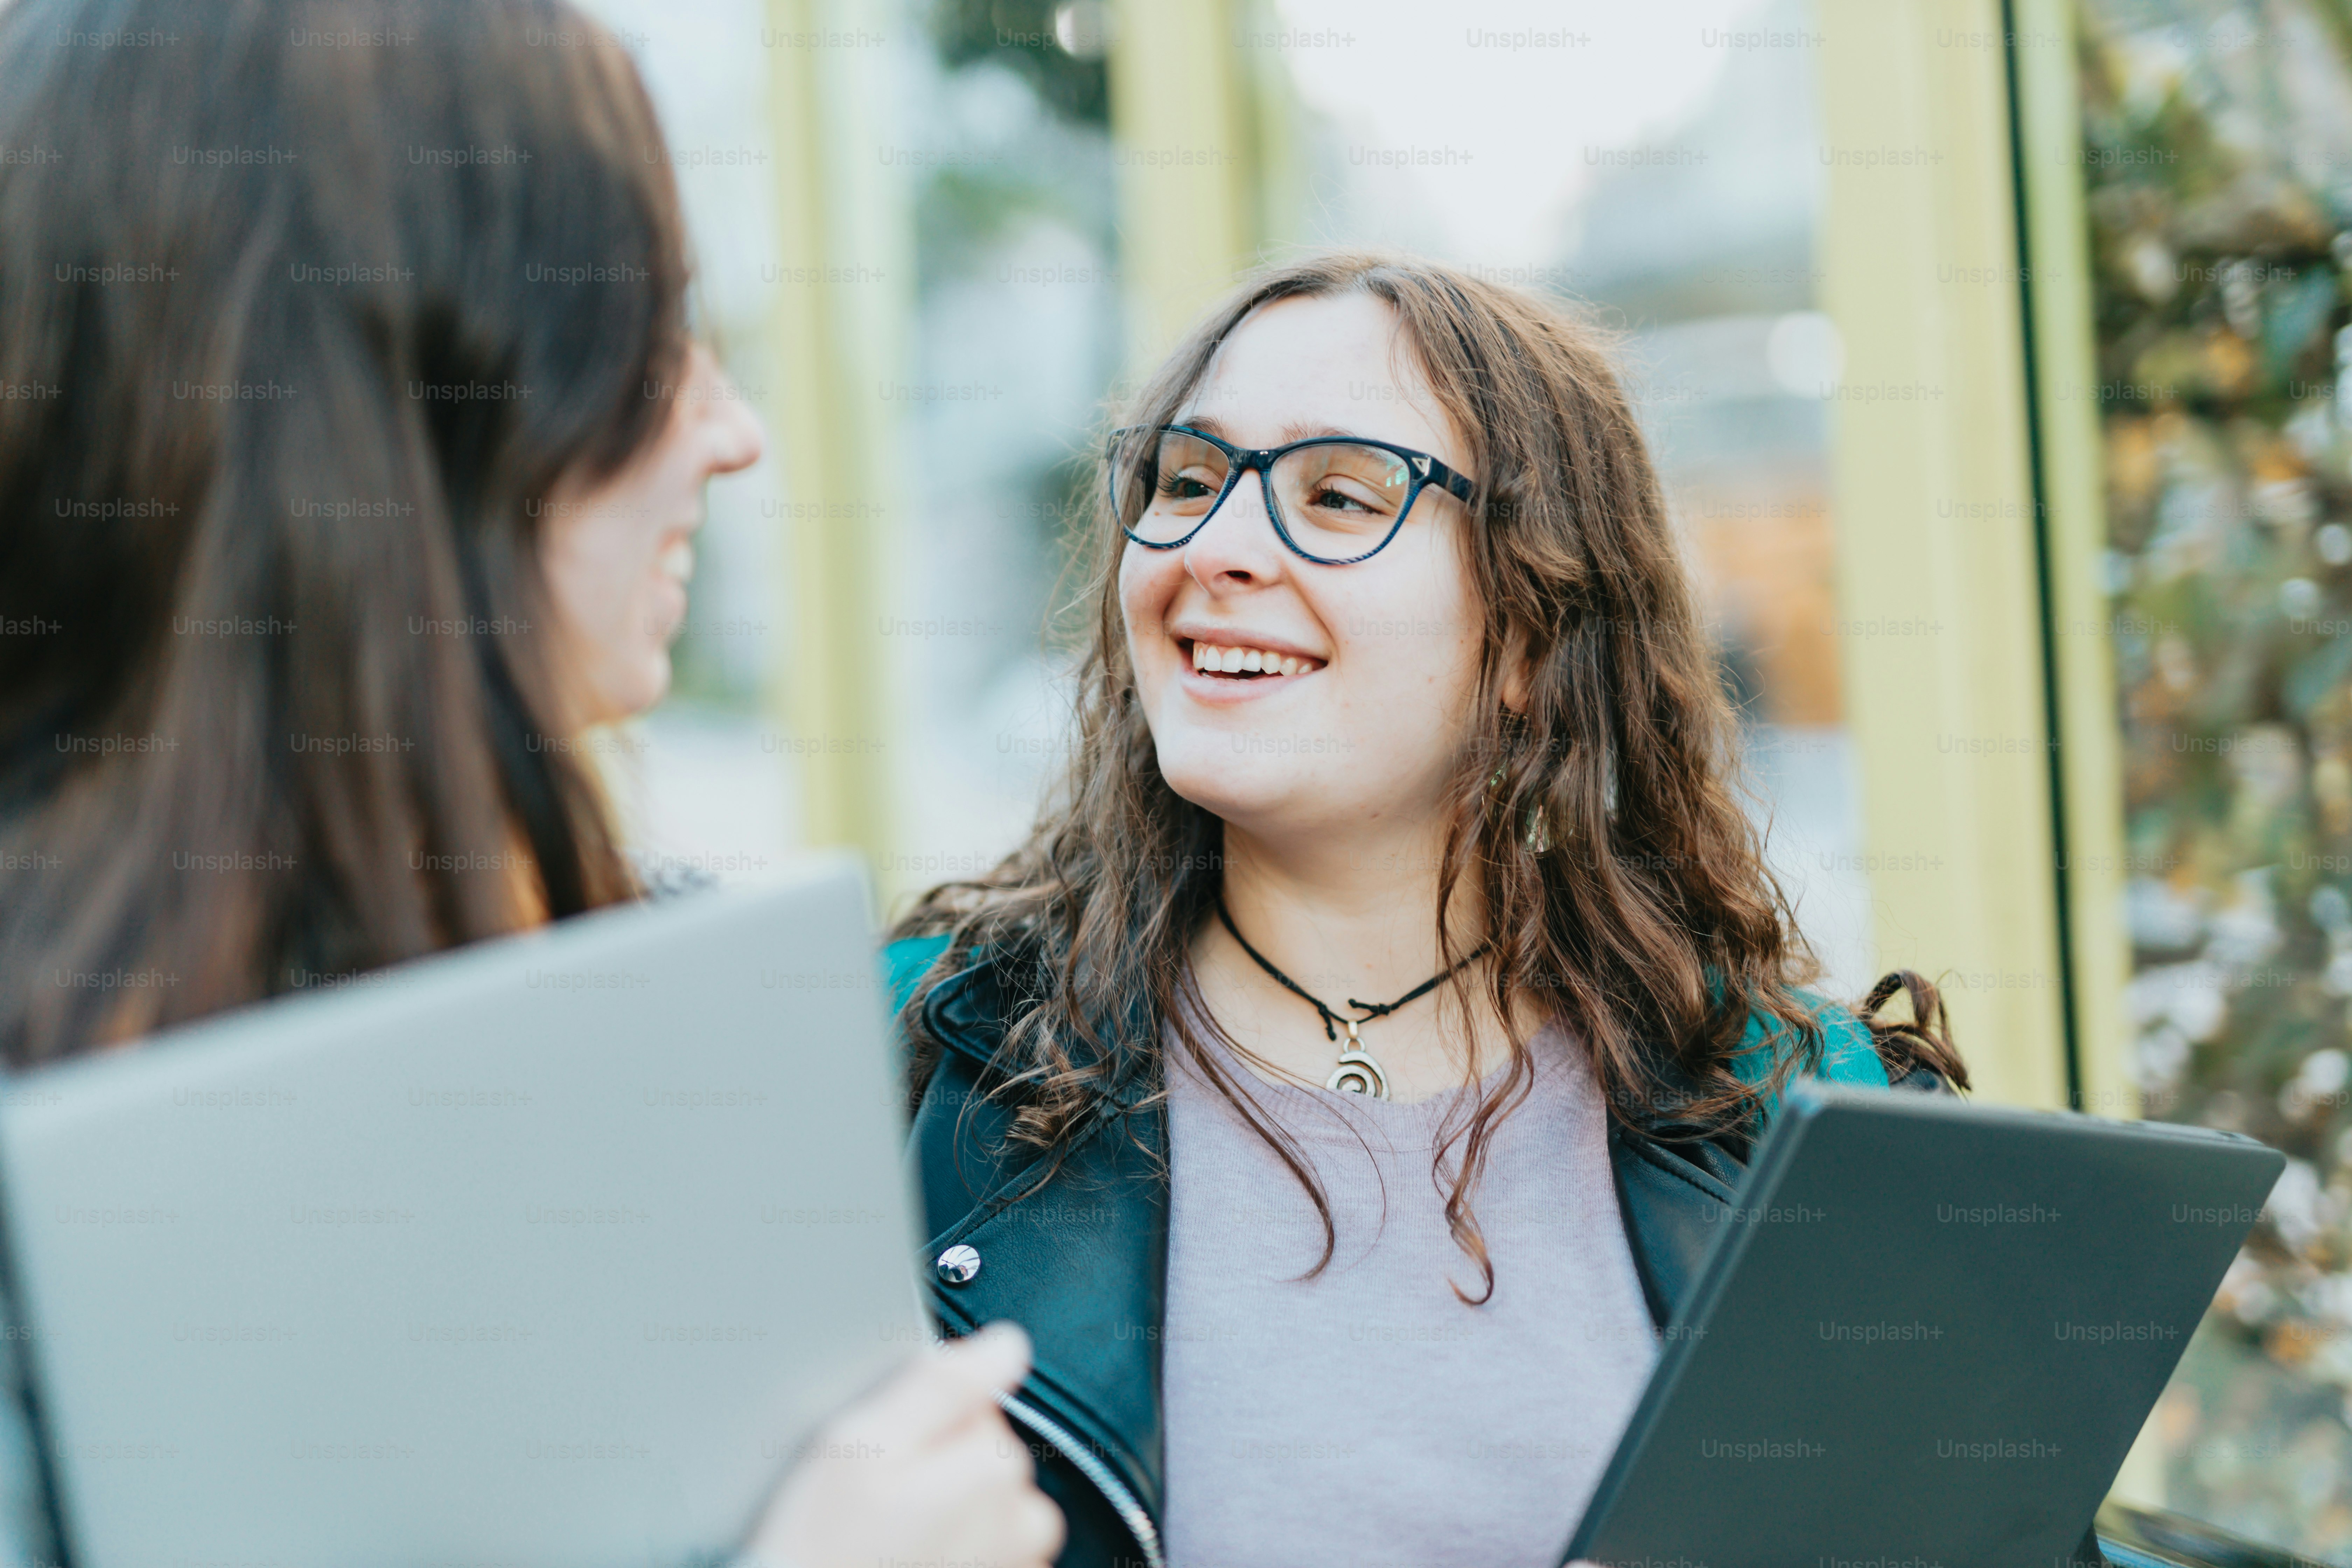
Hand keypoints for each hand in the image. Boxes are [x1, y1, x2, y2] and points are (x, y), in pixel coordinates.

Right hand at [740, 1321, 1064, 1567]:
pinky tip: (913, 1555)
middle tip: (881, 1496)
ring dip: (950, 1506)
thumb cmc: (825, 1545)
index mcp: (995, 1467)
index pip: (977, 1402)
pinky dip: (958, 1547)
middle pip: (984, 1452)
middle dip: (938, 1462)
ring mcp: (1020, 1562)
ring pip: (988, 1502)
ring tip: (894, 1532)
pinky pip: (990, 1548)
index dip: (921, 1419)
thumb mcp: (864, 1442)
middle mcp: (1024, 1519)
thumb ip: (943, 1384)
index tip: (885, 1451)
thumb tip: (1007, 1344)